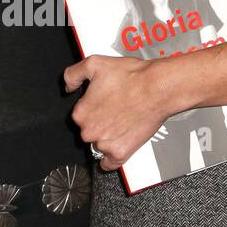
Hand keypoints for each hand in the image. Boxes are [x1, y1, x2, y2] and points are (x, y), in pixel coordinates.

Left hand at [63, 54, 168, 171]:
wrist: (158, 88)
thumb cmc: (132, 77)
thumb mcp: (94, 63)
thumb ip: (73, 74)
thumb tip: (67, 86)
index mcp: (81, 112)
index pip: (80, 114)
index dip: (93, 106)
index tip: (104, 102)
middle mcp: (89, 131)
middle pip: (89, 131)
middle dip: (100, 122)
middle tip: (115, 110)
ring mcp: (104, 144)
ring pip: (98, 145)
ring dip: (107, 137)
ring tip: (123, 121)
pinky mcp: (120, 154)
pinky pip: (108, 163)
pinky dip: (111, 157)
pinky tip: (119, 143)